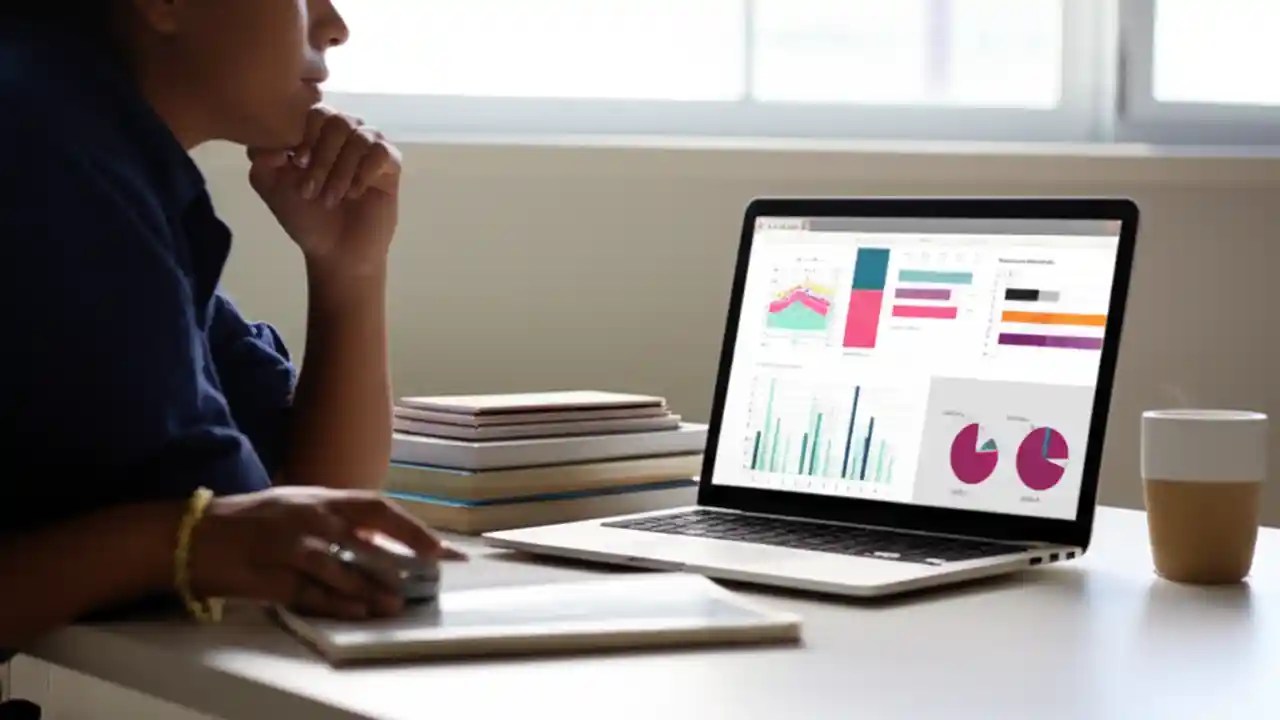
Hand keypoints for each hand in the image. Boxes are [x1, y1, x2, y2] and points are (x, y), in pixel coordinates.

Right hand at [188, 487, 463, 619]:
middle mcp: (308, 519)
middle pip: (366, 537)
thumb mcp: (298, 507)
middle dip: (405, 556)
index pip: (376, 509)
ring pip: (342, 569)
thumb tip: (381, 543)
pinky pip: (311, 595)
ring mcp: (288, 548)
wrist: (190, 534)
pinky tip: (360, 614)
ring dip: (373, 589)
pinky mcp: (270, 578)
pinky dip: (338, 605)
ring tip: (397, 604)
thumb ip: (338, 522)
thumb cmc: (251, 520)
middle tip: (434, 575)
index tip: (440, 548)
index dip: (411, 528)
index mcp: (319, 499)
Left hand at [248, 106, 402, 275]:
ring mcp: (370, 148)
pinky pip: (381, 152)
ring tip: (331, 198)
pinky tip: (354, 194)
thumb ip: (260, 154)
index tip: (296, 164)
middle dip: (322, 158)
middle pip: (338, 121)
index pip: (315, 111)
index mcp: (318, 132)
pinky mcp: (391, 166)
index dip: (305, 135)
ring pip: (360, 137)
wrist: (335, 251)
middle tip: (311, 190)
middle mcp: (346, 133)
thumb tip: (277, 139)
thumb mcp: (269, 183)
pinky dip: (364, 173)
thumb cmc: (304, 216)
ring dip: (340, 171)